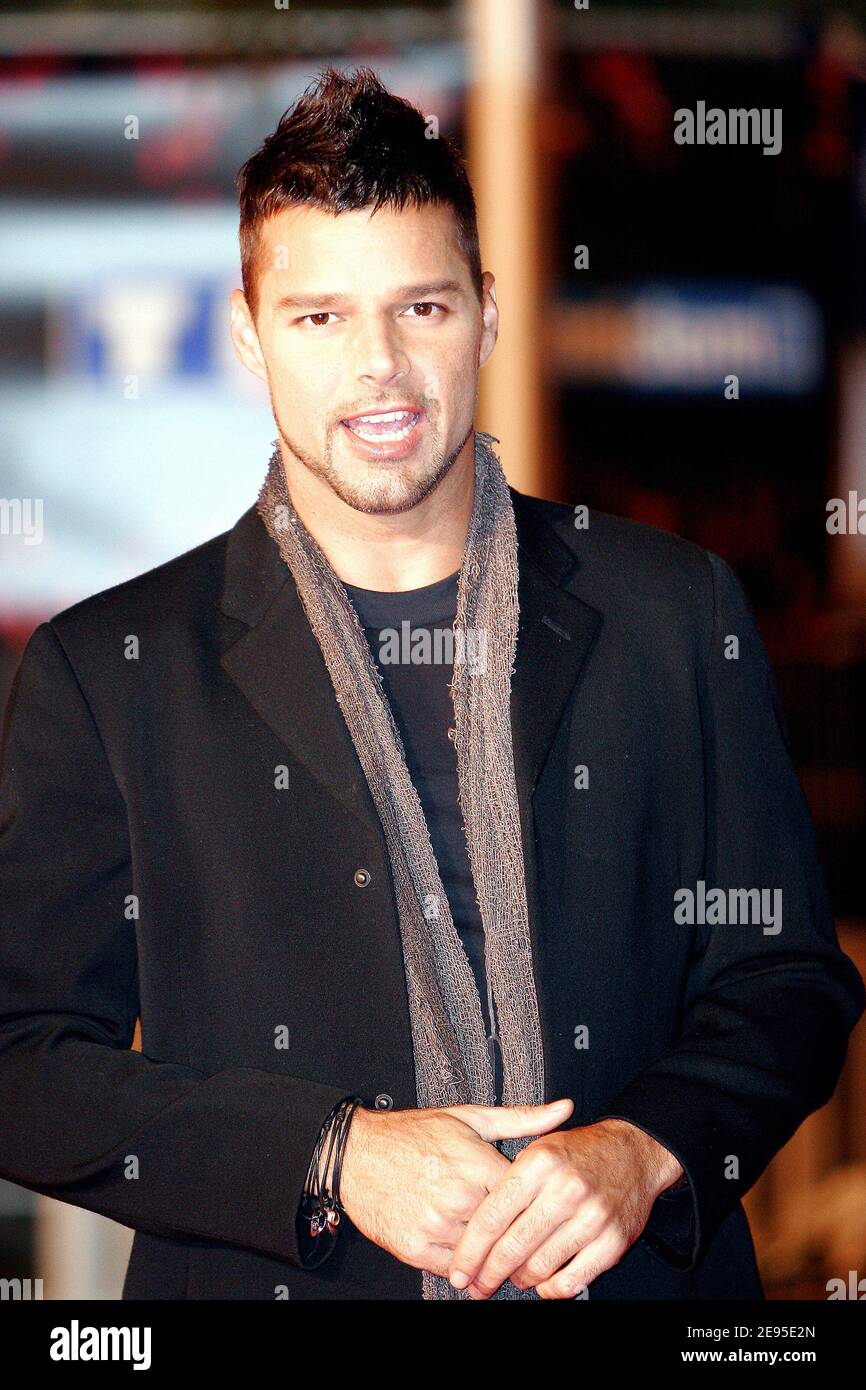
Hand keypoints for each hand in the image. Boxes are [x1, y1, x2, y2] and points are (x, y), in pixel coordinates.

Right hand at [338, 1098, 573, 1278]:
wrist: (355, 1153)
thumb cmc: (411, 1133)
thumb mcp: (469, 1118)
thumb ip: (521, 1119)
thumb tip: (563, 1110)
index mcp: (477, 1165)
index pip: (523, 1200)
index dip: (530, 1206)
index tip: (533, 1209)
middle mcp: (458, 1198)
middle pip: (504, 1231)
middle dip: (511, 1234)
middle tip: (516, 1235)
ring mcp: (436, 1226)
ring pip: (480, 1253)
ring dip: (487, 1253)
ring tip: (491, 1245)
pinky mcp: (414, 1247)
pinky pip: (451, 1269)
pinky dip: (460, 1265)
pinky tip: (462, 1251)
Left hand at [447, 1117, 683, 1298]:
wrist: (632, 1151)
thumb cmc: (579, 1152)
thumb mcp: (537, 1148)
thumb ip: (505, 1182)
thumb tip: (474, 1228)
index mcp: (540, 1163)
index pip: (492, 1216)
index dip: (470, 1250)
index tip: (459, 1269)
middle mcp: (565, 1189)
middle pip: (512, 1246)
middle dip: (489, 1273)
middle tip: (478, 1283)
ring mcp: (591, 1217)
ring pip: (539, 1267)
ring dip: (520, 1280)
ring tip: (513, 1277)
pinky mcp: (612, 1241)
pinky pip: (572, 1280)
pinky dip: (552, 1289)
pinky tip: (543, 1283)